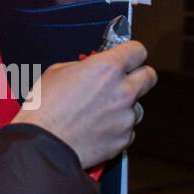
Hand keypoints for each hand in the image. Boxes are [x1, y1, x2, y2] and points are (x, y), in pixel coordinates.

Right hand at [14, 40, 156, 168]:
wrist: (43, 143)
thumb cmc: (44, 109)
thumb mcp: (57, 72)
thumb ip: (83, 67)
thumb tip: (89, 69)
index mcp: (107, 68)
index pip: (137, 50)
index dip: (131, 52)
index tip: (127, 56)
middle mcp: (123, 91)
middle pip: (150, 75)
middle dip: (139, 75)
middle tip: (124, 79)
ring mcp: (126, 116)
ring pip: (138, 106)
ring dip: (125, 105)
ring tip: (100, 111)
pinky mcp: (124, 138)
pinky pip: (128, 129)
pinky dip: (116, 127)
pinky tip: (96, 127)